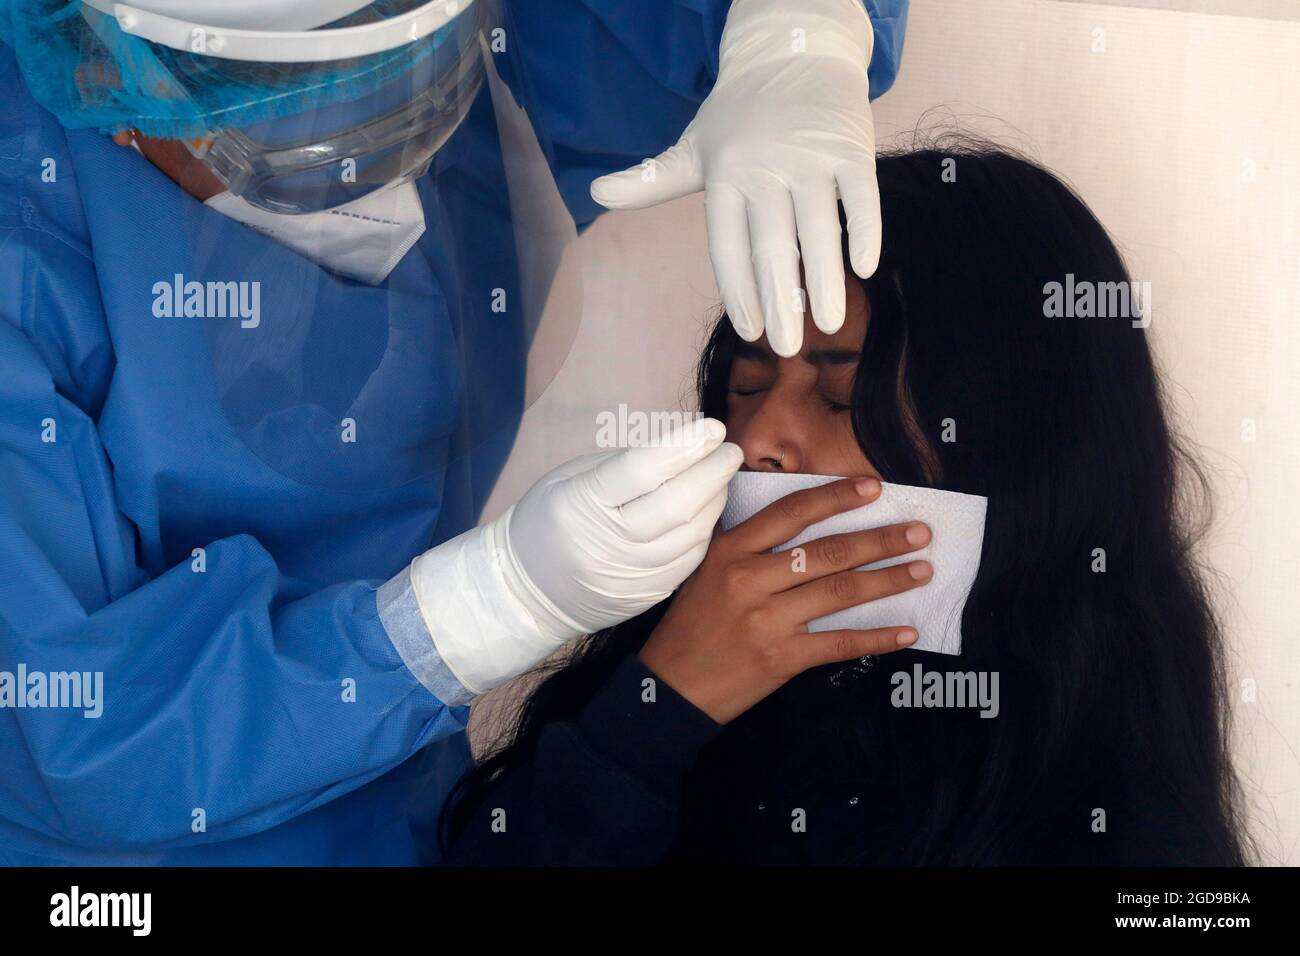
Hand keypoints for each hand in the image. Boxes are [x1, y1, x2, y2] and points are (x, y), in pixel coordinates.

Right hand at [504, 418, 743, 640]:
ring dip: (715, 500)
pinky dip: (705, 531)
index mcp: (582, 503)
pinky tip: (708, 511)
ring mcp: (629, 575)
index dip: (684, 446)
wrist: (527, 591)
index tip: (713, 428)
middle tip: (731, 451)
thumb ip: (624, 466)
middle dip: (712, 472)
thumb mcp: (570, 479)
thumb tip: (682, 449)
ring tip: (721, 477)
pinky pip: (690, 560)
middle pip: (676, 504)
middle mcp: (607, 543)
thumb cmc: (549, 520)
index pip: (642, 470)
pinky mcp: (645, 595)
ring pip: (690, 534)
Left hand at [590, 0, 880, 357]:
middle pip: (772, 248)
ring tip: (827, 326)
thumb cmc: (739, 114)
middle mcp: (765, 171)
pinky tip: (864, 270)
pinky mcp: (850, 150)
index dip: (739, 291)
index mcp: (724, 178)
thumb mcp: (692, 146)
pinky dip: (864, 233)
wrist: (794, 50)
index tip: (750, 332)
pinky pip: (860, 199)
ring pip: (818, 230)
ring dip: (824, 281)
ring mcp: (810, 160)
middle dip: (780, 301)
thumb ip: (651, 180)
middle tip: (788, 349)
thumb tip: (593, 193)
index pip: (727, 247)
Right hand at [638, 476, 930, 723]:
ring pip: (841, 593)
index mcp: (731, 551)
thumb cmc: (691, 624)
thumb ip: (747, 545)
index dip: (836, 497)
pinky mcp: (782, 658)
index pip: (792, 513)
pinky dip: (877, 638)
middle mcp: (750, 580)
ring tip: (922, 569)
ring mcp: (768, 620)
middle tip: (920, 530)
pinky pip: (840, 643)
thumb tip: (800, 519)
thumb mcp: (706, 571)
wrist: (671, 686)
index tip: (873, 487)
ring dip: (889, 581)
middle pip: (827, 552)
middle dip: (880, 540)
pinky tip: (907, 632)